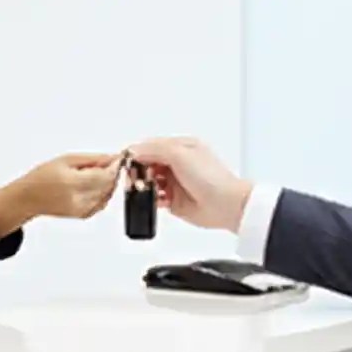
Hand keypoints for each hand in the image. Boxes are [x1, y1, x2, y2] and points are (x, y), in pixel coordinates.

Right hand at [19, 152, 122, 217]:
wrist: (29, 198)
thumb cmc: (42, 177)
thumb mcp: (67, 159)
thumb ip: (93, 159)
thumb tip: (113, 158)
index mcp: (72, 183)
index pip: (105, 176)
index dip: (115, 166)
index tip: (117, 158)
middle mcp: (78, 199)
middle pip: (109, 186)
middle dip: (112, 173)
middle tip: (106, 163)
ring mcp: (82, 210)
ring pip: (108, 194)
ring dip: (107, 183)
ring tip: (92, 174)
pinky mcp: (84, 216)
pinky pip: (102, 203)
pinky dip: (102, 193)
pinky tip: (90, 185)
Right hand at [125, 137, 252, 231]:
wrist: (226, 205)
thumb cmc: (211, 178)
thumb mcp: (180, 154)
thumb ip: (155, 149)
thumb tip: (135, 150)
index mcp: (180, 146)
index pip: (149, 146)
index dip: (136, 153)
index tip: (125, 161)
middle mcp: (177, 163)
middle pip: (146, 164)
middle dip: (137, 170)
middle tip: (132, 177)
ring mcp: (175, 182)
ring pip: (148, 181)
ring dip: (142, 185)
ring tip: (143, 189)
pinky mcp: (174, 200)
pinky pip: (154, 198)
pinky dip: (150, 199)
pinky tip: (154, 199)